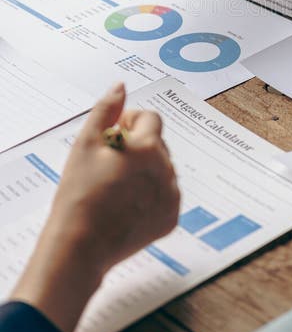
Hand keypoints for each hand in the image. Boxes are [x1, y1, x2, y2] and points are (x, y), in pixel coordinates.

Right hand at [11, 83, 179, 331]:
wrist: (81, 244)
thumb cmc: (79, 193)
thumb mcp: (85, 143)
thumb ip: (106, 109)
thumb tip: (121, 86)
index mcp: (149, 147)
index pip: (151, 118)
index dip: (130, 121)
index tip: (113, 134)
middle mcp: (167, 169)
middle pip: (157, 144)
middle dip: (138, 145)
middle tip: (109, 162)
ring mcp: (172, 195)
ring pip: (163, 169)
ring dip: (146, 169)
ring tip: (116, 185)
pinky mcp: (171, 218)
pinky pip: (166, 195)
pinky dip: (151, 195)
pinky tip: (127, 203)